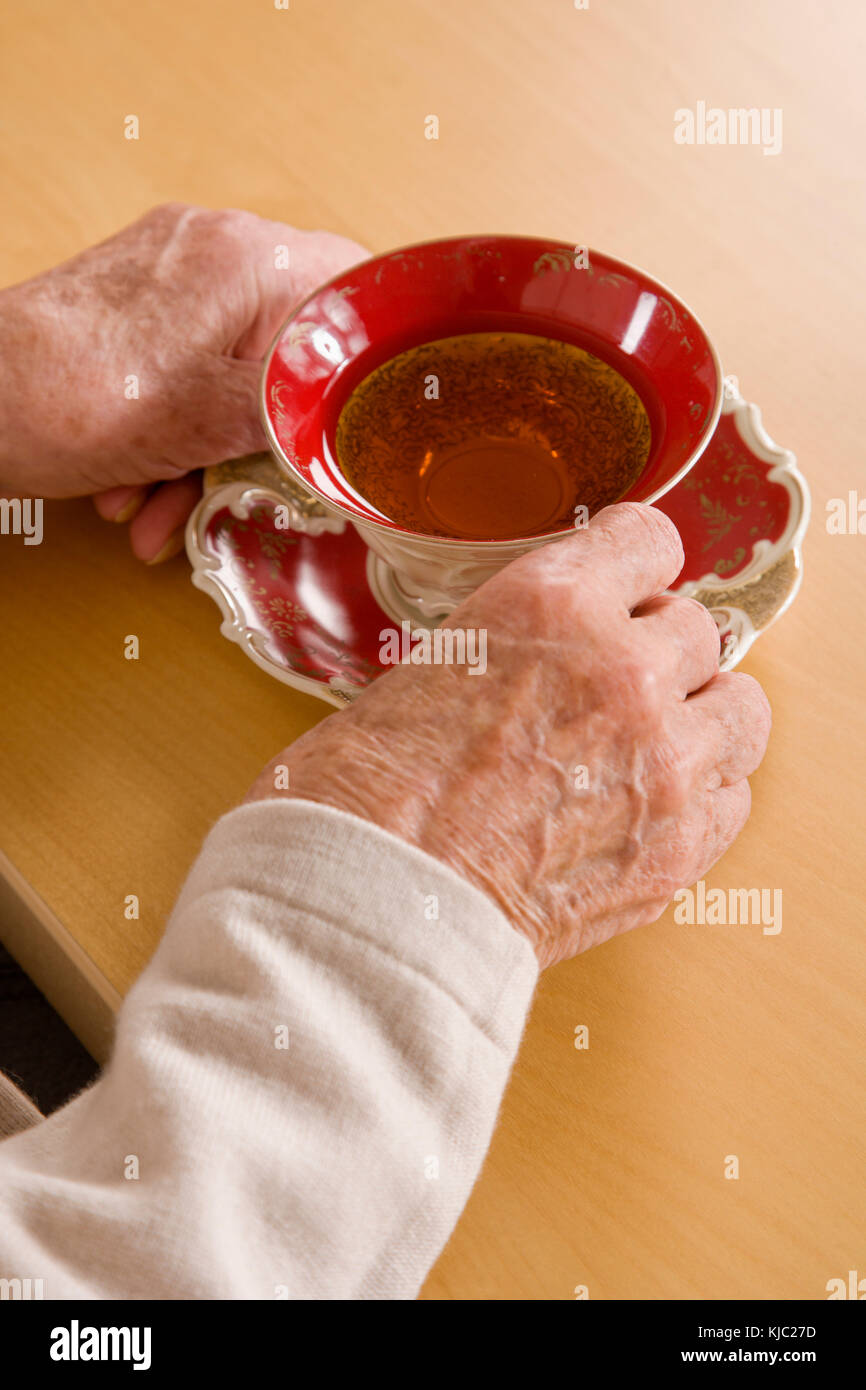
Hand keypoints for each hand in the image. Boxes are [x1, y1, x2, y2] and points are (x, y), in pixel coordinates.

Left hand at [0, 203, 367, 560]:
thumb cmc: (68, 396)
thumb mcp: (218, 420)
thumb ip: (304, 407)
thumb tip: (356, 424)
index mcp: (247, 258)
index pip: (355, 286)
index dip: (376, 356)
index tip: (378, 412)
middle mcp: (211, 252)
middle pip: (289, 348)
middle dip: (267, 436)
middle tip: (265, 485)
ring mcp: (168, 281)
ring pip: (232, 375)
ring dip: (209, 455)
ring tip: (169, 509)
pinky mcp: (133, 313)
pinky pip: (184, 378)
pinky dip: (172, 439)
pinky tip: (139, 492)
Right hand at [245, 504, 770, 968]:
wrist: (376, 901)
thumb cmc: (369, 790)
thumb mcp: (432, 662)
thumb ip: (521, 642)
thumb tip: (554, 653)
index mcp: (553, 604)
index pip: (649, 540)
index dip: (636, 566)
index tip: (632, 586)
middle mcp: (625, 671)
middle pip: (698, 630)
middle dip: (659, 651)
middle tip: (617, 684)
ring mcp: (664, 762)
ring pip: (741, 709)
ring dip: (701, 717)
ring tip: (654, 743)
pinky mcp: (677, 847)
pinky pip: (733, 797)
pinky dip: (701, 795)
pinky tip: (648, 804)